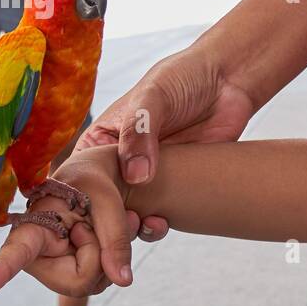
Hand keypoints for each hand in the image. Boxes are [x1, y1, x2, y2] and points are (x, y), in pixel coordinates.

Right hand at [0, 147, 139, 295]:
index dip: (0, 269)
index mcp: (33, 227)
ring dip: (110, 255)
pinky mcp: (73, 273)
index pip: (16, 251)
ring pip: (95, 283)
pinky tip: (104, 237)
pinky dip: (114, 260)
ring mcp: (56, 268)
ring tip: (97, 226)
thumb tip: (122, 282)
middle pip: (78, 282)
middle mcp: (38, 255)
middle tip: (92, 224)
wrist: (99, 184)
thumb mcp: (109, 203)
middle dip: (99, 255)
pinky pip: (103, 281)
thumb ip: (116, 240)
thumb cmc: (95, 184)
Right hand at [78, 42, 254, 236]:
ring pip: (132, 214)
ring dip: (134, 227)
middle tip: (120, 227)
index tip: (85, 215)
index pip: (79, 177)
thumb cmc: (182, 78)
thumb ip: (140, 132)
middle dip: (107, 221)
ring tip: (144, 223)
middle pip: (103, 205)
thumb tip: (136, 176)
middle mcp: (120, 164)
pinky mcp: (176, 188)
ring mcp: (149, 179)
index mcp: (102, 141)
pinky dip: (159, 225)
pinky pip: (162, 214)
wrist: (228, 81)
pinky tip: (164, 222)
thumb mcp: (154, 96)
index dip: (78, 199)